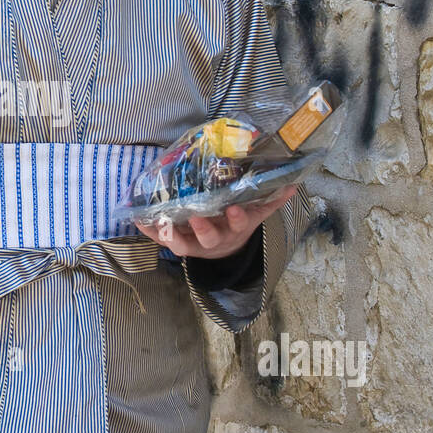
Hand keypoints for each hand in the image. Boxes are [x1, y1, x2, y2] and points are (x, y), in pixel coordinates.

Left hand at [135, 183, 297, 259]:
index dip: (236, 219)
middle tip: (195, 217)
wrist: (226, 247)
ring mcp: (195, 243)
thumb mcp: (256, 213)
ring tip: (159, 223)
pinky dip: (150, 231)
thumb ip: (272, 199)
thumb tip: (293, 184)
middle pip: (209, 239)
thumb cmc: (237, 222)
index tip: (234, 209)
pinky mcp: (178, 242)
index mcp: (235, 229)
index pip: (239, 224)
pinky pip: (161, 239)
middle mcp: (215, 239)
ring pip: (182, 245)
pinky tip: (138, 219)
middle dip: (202, 229)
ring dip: (171, 235)